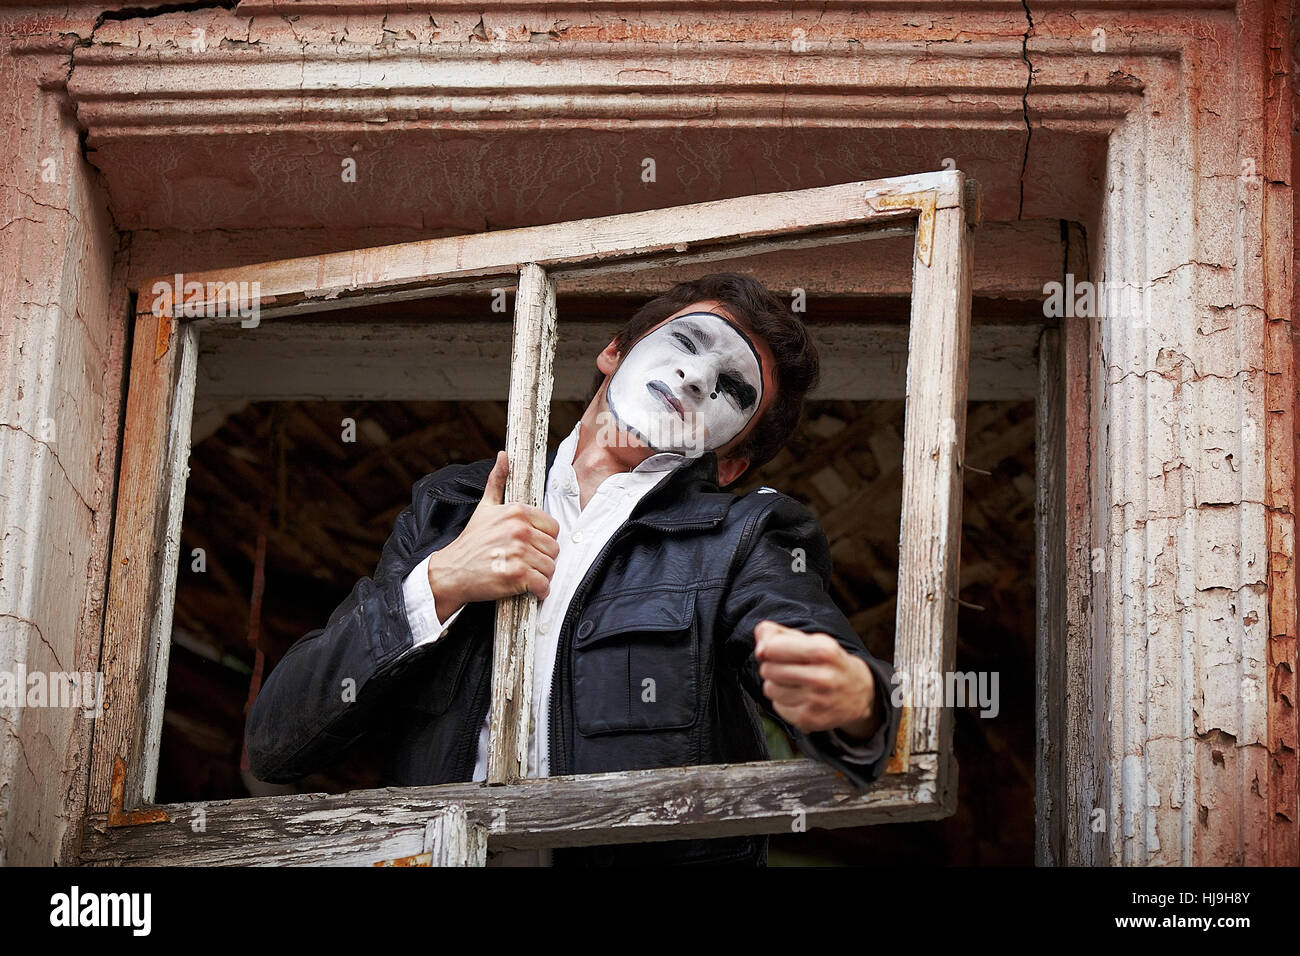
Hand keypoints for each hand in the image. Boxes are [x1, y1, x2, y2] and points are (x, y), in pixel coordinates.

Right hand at [425, 451, 560, 619]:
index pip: (553, 527)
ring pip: (550, 567)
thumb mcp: (484, 507)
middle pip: (553, 548)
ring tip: (524, 575)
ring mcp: (519, 552)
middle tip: (525, 563)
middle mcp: (519, 529)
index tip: (530, 546)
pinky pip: (543, 585)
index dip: (543, 539)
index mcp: (517, 511)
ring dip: (541, 576)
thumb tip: (504, 456)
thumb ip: (497, 481)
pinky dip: (539, 591)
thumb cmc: (471, 542)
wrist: (451, 571)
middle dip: (542, 559)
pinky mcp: (517, 575)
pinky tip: (527, 589)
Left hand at [754, 620, 879, 738]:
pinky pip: (777, 706)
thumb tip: (759, 644)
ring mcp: (815, 702)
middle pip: (767, 669)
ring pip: (769, 689)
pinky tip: (800, 697)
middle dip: (772, 666)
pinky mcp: (809, 720)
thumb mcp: (812, 639)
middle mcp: (821, 677)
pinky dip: (783, 701)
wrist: (859, 693)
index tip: (776, 650)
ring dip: (776, 684)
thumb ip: (779, 634)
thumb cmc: (829, 661)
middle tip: (789, 667)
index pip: (771, 648)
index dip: (768, 648)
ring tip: (795, 682)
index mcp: (823, 651)